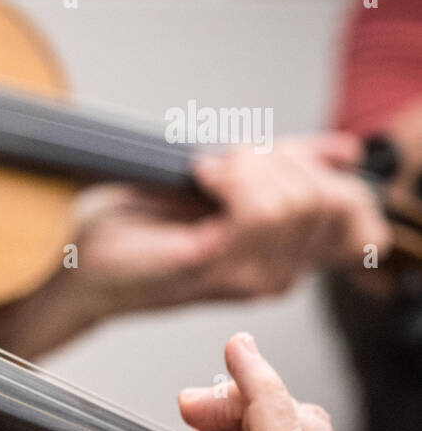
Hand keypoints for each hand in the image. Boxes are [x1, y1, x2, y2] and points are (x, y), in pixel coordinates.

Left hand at [69, 134, 389, 314]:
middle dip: (282, 160)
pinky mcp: (216, 267)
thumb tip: (344, 153)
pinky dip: (232, 178)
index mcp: (283, 257)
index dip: (315, 165)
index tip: (262, 154)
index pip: (351, 208)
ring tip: (209, 172)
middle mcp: (276, 275)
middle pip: (331, 198)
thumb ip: (282, 171)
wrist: (79, 265)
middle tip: (228, 161)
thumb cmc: (136, 228)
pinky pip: (258, 213)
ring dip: (252, 166)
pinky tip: (202, 176)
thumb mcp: (223, 185)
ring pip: (296, 201)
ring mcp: (249, 277)